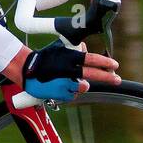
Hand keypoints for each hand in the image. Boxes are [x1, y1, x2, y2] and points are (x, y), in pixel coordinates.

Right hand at [2, 45, 120, 99]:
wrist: (26, 71)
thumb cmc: (43, 58)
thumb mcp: (59, 48)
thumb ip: (74, 48)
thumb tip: (85, 48)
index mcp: (69, 57)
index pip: (91, 59)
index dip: (104, 62)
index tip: (114, 65)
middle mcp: (68, 70)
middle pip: (92, 74)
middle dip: (107, 77)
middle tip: (117, 79)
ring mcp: (64, 83)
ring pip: (83, 87)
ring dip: (82, 85)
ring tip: (72, 82)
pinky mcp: (59, 93)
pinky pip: (72, 95)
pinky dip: (70, 92)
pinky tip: (62, 87)